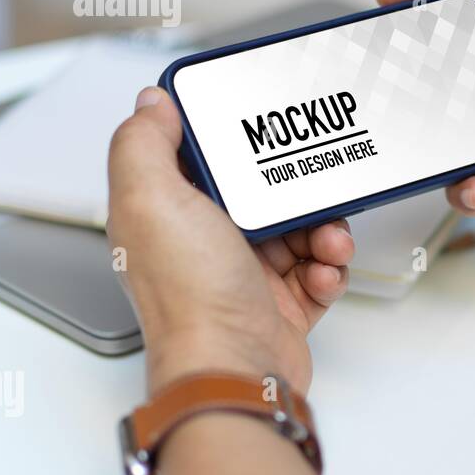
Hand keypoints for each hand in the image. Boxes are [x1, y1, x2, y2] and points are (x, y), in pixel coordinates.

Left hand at [107, 87, 354, 395]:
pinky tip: (323, 273)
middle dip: (295, 190)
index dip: (230, 140)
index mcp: (166, 214)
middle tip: (308, 192)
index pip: (199, 159)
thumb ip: (144, 143)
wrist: (235, 370)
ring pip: (299, 231)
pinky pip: (319, 271)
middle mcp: (203, 245)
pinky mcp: (281, 306)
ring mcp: (245, 276)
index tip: (261, 125)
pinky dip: (330, 269)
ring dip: (323, 231)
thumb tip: (152, 103)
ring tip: (327, 242)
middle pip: (262, 194)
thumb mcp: (150, 200)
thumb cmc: (191, 298)